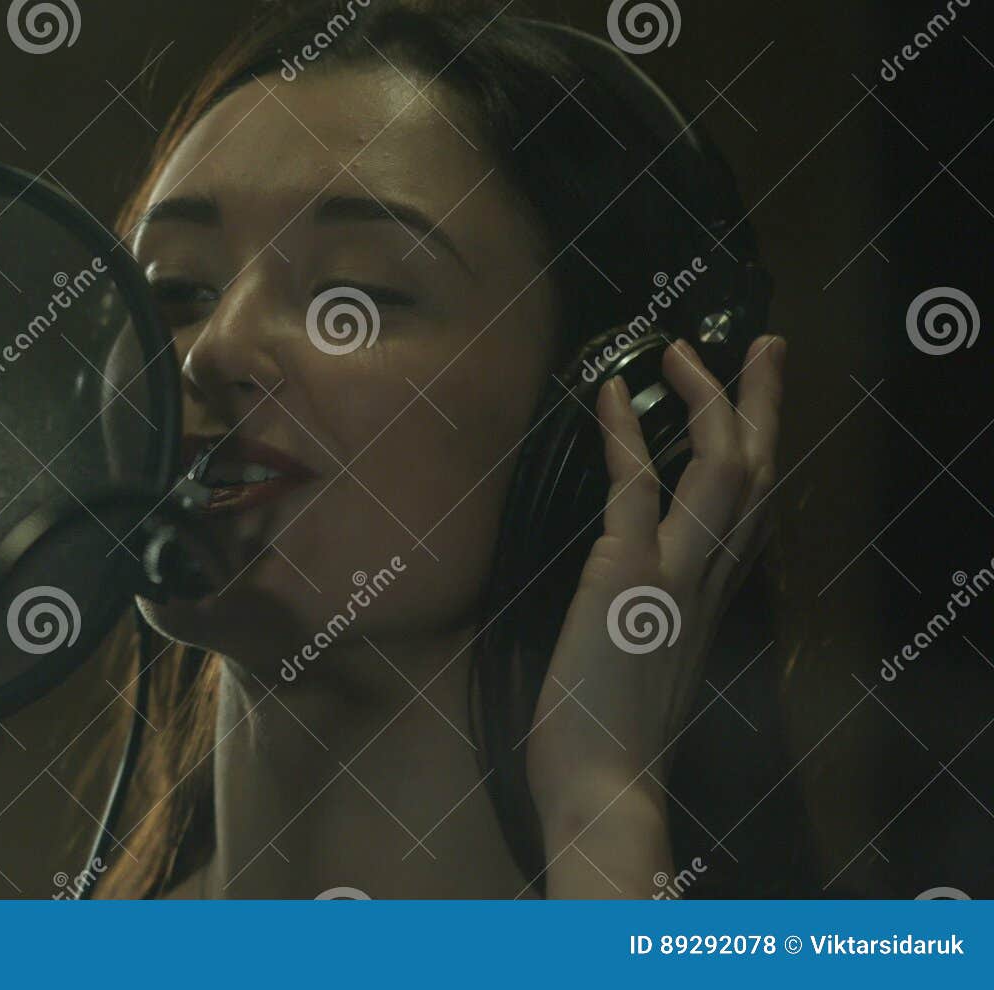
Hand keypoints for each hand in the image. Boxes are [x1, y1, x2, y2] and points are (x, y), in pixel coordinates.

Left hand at [524, 335, 786, 851]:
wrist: (602, 788)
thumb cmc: (607, 739)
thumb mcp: (641, 667)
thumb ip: (648, 623)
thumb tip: (627, 599)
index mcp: (710, 602)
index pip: (749, 510)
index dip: (756, 449)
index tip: (754, 407)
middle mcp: (708, 582)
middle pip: (756, 472)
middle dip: (761, 401)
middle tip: (764, 341)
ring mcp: (675, 576)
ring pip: (721, 468)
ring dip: (708, 398)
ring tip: (686, 346)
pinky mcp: (630, 577)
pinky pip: (637, 487)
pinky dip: (623, 433)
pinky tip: (608, 393)